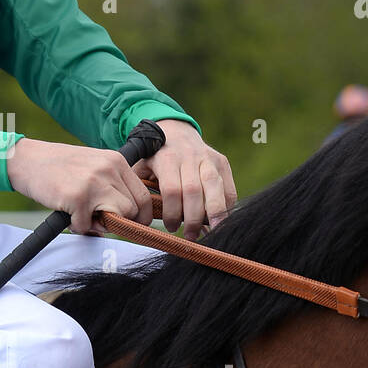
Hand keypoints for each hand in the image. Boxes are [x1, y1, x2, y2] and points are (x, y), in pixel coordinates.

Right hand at [5, 137, 152, 235]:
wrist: (26, 159)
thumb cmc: (58, 168)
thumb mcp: (93, 167)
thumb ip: (112, 186)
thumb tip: (129, 218)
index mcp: (117, 161)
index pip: (144, 197)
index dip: (140, 216)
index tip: (129, 224)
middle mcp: (109, 169)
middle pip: (134, 210)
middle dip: (119, 222)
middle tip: (97, 219)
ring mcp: (94, 182)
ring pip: (117, 219)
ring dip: (100, 226)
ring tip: (83, 217)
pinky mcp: (78, 197)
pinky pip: (86, 226)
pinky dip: (76, 226)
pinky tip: (67, 214)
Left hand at [136, 119, 236, 240]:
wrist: (175, 131)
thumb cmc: (155, 157)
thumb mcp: (141, 166)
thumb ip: (139, 188)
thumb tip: (138, 219)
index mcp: (166, 158)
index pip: (172, 190)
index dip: (172, 213)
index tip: (170, 227)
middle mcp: (189, 157)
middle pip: (194, 191)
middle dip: (192, 218)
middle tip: (189, 236)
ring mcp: (208, 158)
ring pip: (214, 187)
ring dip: (215, 214)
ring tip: (212, 233)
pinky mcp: (222, 162)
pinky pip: (228, 188)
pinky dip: (226, 207)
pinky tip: (219, 220)